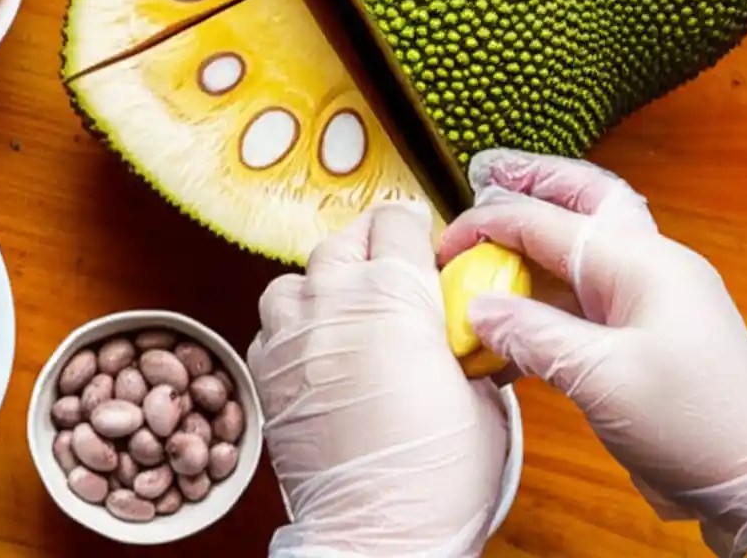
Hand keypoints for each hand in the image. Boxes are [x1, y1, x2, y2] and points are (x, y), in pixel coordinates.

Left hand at [250, 202, 508, 556]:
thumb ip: (465, 340)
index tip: (426, 254)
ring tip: (348, 318)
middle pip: (343, 239)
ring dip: (322, 287)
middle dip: (370, 252)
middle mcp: (335, 301)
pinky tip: (319, 356)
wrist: (377, 533)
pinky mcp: (265, 372)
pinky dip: (293, 330)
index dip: (414, 233)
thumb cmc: (437, 474)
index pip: (395, 220)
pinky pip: (271, 325)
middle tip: (393, 284)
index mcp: (396, 294)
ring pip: (296, 277)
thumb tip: (466, 323)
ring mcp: (292, 335)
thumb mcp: (481, 395)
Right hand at [439, 149, 746, 556]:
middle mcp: (649, 267)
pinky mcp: (645, 337)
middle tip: (489, 170)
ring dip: (541, 235)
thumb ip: (533, 335)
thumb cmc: (694, 424)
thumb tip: (477, 308)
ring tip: (498, 226)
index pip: (546, 222)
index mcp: (641, 262)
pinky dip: (549, 293)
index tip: (441, 248)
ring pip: (587, 246)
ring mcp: (651, 301)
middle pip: (586, 201)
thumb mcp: (602, 378)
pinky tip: (518, 310)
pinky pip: (588, 297)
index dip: (487, 226)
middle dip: (536, 181)